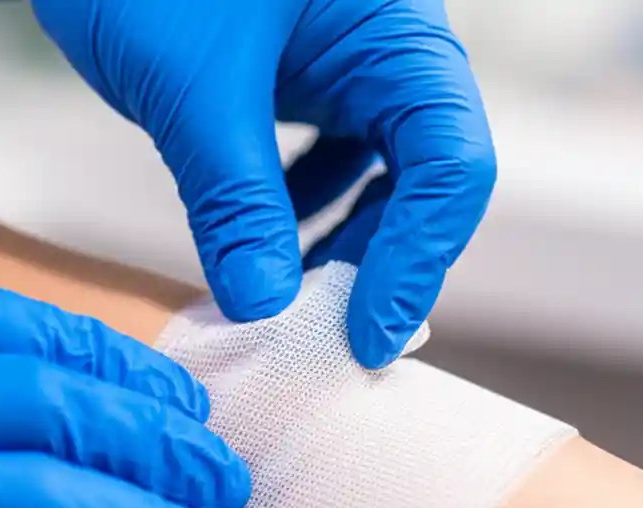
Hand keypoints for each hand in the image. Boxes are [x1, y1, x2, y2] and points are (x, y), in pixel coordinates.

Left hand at [32, 0, 496, 368]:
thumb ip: (234, 201)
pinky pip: (330, 164)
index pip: (450, 161)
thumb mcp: (192, 87)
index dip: (417, 258)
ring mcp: (349, 65)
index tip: (365, 337)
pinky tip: (264, 253)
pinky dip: (303, 216)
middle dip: (382, 264)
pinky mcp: (306, 80)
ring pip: (381, 180)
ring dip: (345, 250)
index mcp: (396, 30)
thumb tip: (264, 309)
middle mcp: (388, 50)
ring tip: (292, 310)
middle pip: (427, 181)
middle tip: (328, 341)